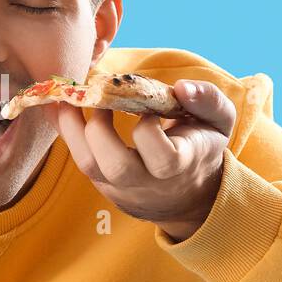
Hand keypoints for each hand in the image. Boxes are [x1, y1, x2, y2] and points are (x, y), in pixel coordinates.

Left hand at [45, 80, 236, 241]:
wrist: (188, 195)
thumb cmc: (201, 147)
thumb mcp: (218, 122)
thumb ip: (208, 100)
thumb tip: (182, 87)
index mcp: (180, 166)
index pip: (162, 157)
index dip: (149, 129)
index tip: (147, 108)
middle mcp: (148, 183)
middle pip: (117, 167)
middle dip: (100, 128)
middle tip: (98, 96)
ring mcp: (122, 188)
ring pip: (89, 166)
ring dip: (73, 129)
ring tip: (69, 98)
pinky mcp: (103, 185)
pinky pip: (80, 161)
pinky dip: (67, 133)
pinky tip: (63, 107)